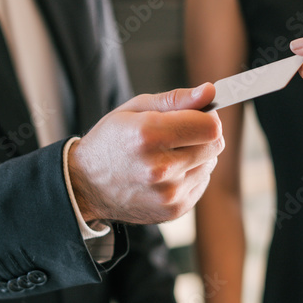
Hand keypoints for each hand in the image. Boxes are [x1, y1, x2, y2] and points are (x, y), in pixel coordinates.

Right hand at [69, 84, 223, 224]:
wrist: (86, 185)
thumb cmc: (111, 141)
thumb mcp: (135, 109)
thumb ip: (176, 99)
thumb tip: (209, 92)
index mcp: (148, 135)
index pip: (210, 126)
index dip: (207, 117)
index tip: (196, 116)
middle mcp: (160, 168)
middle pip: (215, 145)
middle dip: (203, 135)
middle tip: (179, 134)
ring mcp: (168, 193)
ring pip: (210, 165)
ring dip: (196, 157)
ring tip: (167, 155)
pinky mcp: (174, 209)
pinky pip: (201, 183)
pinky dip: (189, 175)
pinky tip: (166, 173)